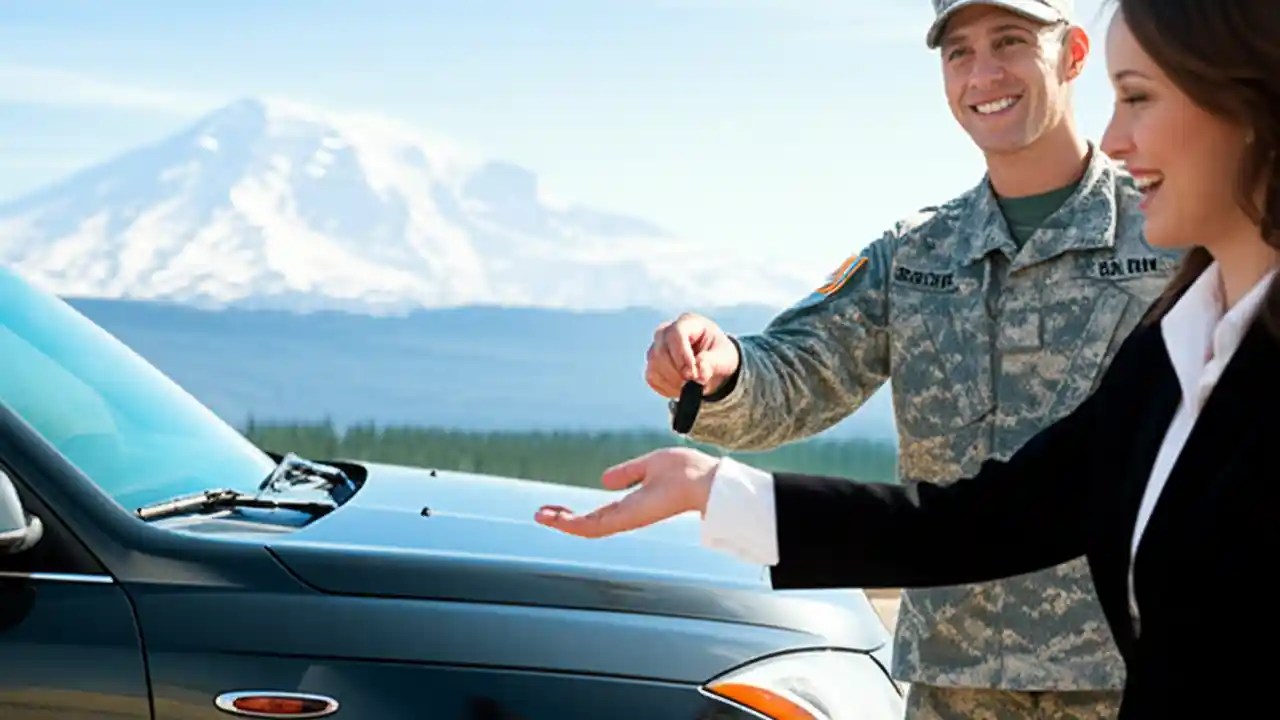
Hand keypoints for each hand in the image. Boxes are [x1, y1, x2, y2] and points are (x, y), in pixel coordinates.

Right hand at [534, 447, 719, 538]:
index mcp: (633, 505)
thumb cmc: (687, 471)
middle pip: (589, 525)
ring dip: (561, 523)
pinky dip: (570, 524)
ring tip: (540, 516)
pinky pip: (592, 527)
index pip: (599, 514)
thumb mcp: (649, 465)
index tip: (556, 509)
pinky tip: (554, 518)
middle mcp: (627, 517)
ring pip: (586, 528)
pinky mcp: (626, 519)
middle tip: (541, 515)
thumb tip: (604, 479)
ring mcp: (626, 520)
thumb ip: (628, 473)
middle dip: (563, 521)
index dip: (577, 513)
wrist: (704, 481)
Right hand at [645, 312, 738, 398]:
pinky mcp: (653, 364)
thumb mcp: (724, 357)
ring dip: (672, 380)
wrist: (714, 366)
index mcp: (689, 322)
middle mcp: (668, 331)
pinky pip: (652, 377)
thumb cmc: (719, 355)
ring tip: (689, 386)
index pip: (677, 333)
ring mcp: (658, 347)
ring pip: (654, 363)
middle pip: (661, 349)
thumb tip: (699, 372)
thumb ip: (712, 363)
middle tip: (693, 382)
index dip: (682, 354)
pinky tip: (680, 388)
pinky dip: (666, 387)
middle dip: (677, 370)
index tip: (693, 374)